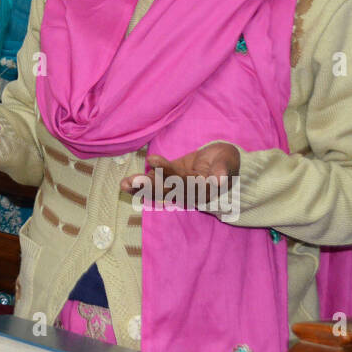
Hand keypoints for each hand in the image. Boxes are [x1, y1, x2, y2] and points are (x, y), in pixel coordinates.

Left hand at [122, 141, 241, 207]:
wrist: (224, 162)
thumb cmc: (227, 161)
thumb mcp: (228, 162)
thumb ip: (222, 170)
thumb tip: (219, 180)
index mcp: (202, 189)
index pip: (182, 181)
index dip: (167, 171)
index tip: (152, 159)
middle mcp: (187, 192)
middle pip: (166, 189)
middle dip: (148, 185)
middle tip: (131, 182)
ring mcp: (176, 186)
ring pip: (158, 188)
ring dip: (140, 186)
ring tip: (124, 185)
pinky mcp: (170, 178)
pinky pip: (155, 180)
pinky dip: (141, 183)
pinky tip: (126, 183)